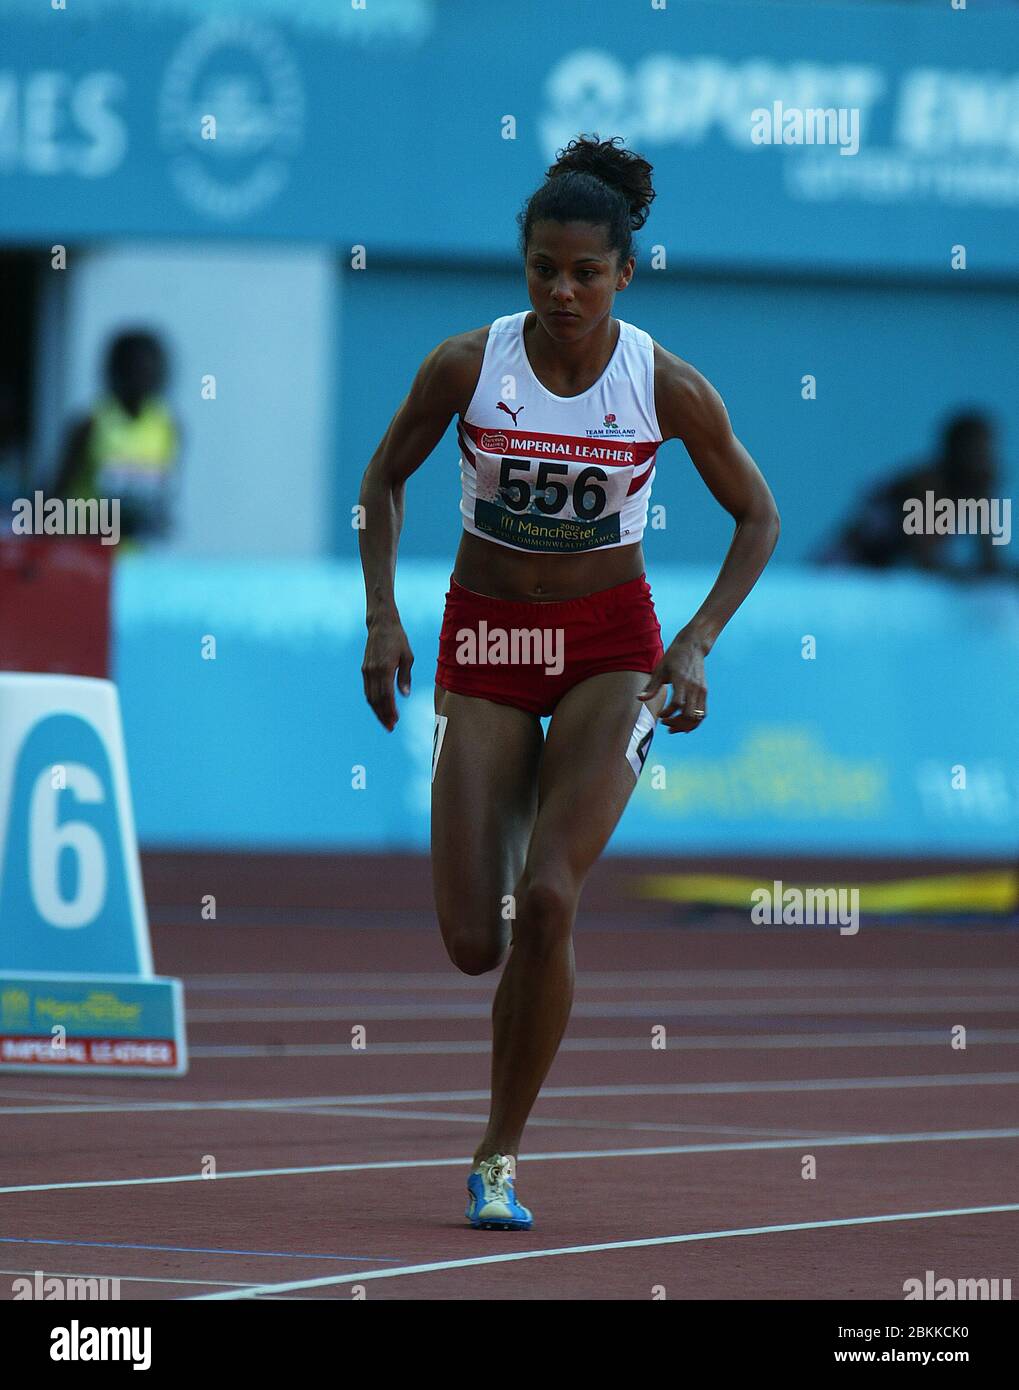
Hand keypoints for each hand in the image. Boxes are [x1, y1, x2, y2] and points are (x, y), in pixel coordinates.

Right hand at [362, 615, 413, 730]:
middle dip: (383, 715)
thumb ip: (405, 677)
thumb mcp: (407, 657)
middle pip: (376, 699)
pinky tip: (379, 708)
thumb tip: (405, 696)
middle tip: (391, 727)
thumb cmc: (398, 639)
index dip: (390, 710)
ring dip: (377, 710)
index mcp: (384, 668)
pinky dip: (373, 701)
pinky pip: (367, 690)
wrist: (381, 624)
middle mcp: (373, 671)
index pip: (386, 695)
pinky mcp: (365, 670)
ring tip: (386, 721)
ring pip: (370, 696)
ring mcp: (367, 671)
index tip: (395, 721)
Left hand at [638, 635, 707, 732]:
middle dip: (676, 723)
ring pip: (697, 717)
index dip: (668, 714)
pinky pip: (703, 713)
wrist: (693, 646)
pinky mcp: (704, 692)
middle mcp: (693, 687)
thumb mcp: (660, 669)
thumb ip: (651, 687)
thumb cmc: (673, 657)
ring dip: (685, 726)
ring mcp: (701, 690)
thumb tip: (640, 699)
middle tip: (665, 723)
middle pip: (689, 714)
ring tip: (673, 728)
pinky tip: (683, 725)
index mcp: (681, 680)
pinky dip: (694, 722)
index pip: (677, 704)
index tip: (660, 715)